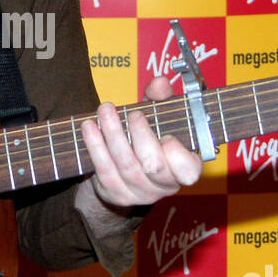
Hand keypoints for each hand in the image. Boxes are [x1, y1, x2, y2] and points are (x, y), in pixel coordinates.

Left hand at [77, 75, 203, 219]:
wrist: (123, 172)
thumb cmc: (148, 139)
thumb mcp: (158, 118)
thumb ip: (161, 100)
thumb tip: (159, 82)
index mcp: (183, 169)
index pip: (188, 171)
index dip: (178, 155)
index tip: (168, 137)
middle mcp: (164, 185)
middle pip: (153, 165)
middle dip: (141, 136)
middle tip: (133, 114)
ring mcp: (140, 193)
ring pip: (126, 165)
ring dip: (113, 134)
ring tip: (105, 110)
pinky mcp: (116, 194)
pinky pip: (104, 170)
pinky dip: (95, 146)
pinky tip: (89, 126)